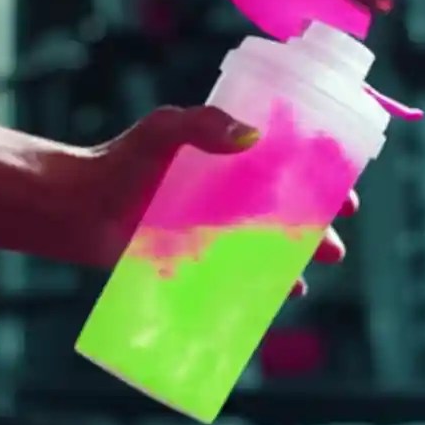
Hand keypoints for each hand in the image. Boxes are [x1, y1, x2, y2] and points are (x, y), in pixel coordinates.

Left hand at [57, 105, 355, 295]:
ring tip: (305, 280)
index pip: (289, 167)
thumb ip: (203, 126)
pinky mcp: (195, 261)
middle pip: (288, 213)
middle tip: (334, 247)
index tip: (346, 192)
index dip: (323, 179)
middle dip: (316, 231)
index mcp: (231, 159)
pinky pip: (236, 276)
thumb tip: (252, 136)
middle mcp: (229, 196)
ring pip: (267, 248)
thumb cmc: (119, 161)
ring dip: (292, 264)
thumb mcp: (164, 130)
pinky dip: (259, 288)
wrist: (77, 205)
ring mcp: (214, 231)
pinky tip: (273, 299)